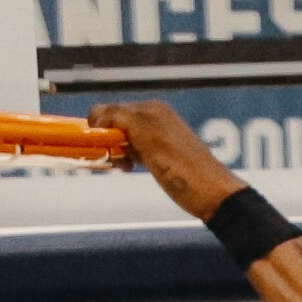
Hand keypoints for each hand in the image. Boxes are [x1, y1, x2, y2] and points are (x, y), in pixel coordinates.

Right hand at [93, 99, 231, 218]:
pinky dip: (126, 157)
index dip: (98, 124)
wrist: (210, 193)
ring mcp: (157, 136)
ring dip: (115, 150)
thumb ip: (123, 119)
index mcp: (151, 110)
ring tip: (120, 165)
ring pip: (123, 138)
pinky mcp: (159, 154)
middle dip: (106, 138)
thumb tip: (99, 114)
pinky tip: (128, 167)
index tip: (91, 143)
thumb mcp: (149, 137)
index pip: (111, 108)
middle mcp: (154, 118)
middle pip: (116, 123)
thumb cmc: (181, 167)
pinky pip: (134, 149)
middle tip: (106, 157)